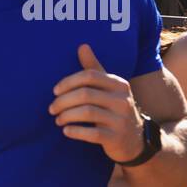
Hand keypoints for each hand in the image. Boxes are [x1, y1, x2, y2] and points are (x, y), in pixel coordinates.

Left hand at [50, 44, 143, 162]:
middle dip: (63, 101)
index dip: (68, 82)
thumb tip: (82, 46)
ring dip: (66, 116)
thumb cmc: (114, 110)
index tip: (55, 91)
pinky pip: (92, 133)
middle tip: (51, 109)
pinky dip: (75, 131)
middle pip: (85, 94)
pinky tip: (66, 131)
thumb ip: (94, 69)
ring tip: (57, 120)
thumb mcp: (109, 89)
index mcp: (119, 84)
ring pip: (87, 112)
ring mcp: (121, 119)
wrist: (134, 140)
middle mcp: (122, 100)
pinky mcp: (116, 137)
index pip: (89, 76)